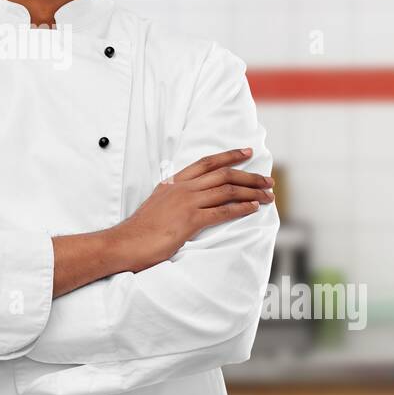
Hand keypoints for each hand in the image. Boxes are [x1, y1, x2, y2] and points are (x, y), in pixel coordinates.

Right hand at [109, 148, 271, 272]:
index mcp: (173, 182)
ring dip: (251, 192)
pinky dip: (241, 208)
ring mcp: (186, 203)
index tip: (247, 152)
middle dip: (249, 175)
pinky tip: (253, 209)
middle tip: (268, 180)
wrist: (125, 242)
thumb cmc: (141, 229)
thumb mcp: (157, 204)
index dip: (229, 156)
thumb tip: (188, 198)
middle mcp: (182, 188)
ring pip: (226, 191)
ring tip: (268, 196)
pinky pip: (222, 212)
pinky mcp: (189, 221)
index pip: (206, 163)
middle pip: (223, 174)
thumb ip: (173, 196)